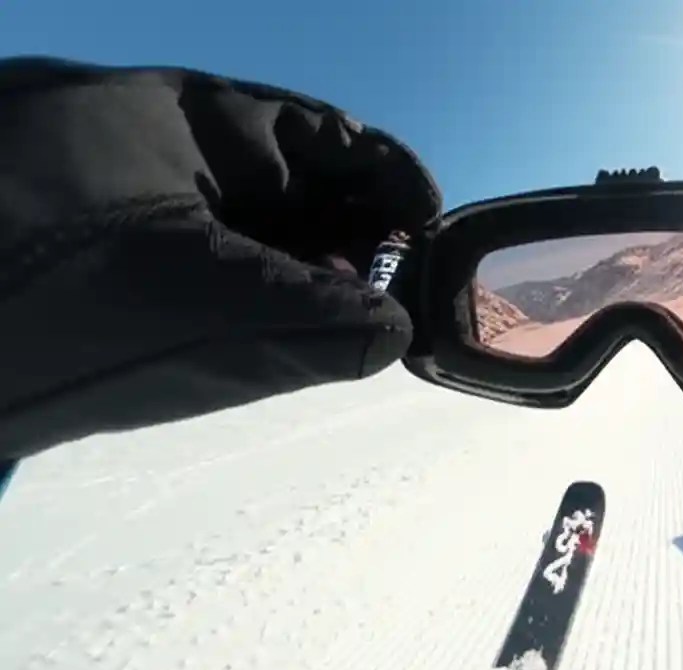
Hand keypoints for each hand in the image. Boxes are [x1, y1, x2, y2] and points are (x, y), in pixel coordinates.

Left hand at [0, 57, 440, 457]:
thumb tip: (392, 333)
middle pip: (285, 177)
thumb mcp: (208, 316)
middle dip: (348, 237)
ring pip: (239, 221)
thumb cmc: (47, 306)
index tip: (431, 236)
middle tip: (380, 300)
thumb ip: (324, 324)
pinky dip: (235, 291)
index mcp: (182, 119)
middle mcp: (148, 139)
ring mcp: (112, 191)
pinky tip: (251, 330)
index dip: (390, 181)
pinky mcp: (85, 247)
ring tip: (325, 325)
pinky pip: (190, 255)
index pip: (321, 133)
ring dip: (293, 272)